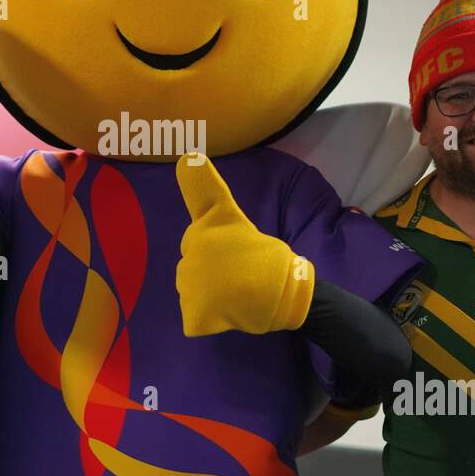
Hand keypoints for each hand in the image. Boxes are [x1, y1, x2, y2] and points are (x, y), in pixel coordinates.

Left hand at [175, 153, 314, 336]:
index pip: (204, 195)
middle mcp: (196, 244)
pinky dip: (207, 317)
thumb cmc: (273, 266)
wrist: (285, 296)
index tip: (189, 158)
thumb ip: (221, 225)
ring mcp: (189, 277)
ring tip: (234, 292)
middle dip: (209, 265)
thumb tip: (198, 179)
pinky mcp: (190, 306)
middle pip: (193, 256)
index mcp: (216, 223)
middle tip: (237, 273)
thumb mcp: (248, 233)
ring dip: (207, 290)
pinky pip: (194, 314)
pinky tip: (227, 311)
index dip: (198, 177)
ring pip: (190, 285)